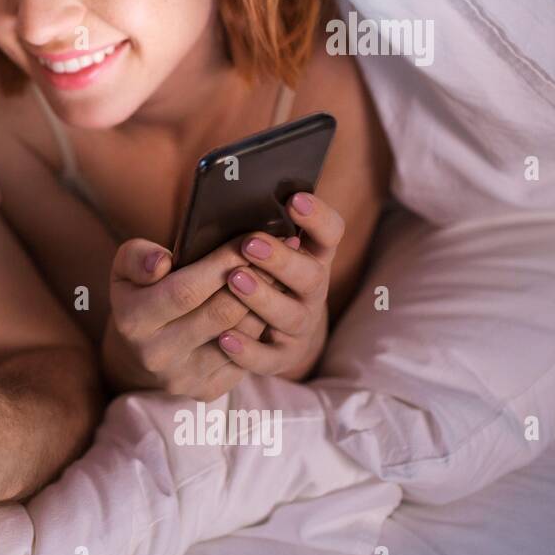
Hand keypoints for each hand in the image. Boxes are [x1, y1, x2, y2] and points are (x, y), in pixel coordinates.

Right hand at [103, 233, 290, 400]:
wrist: (140, 347)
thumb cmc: (141, 295)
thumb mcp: (126, 269)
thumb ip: (137, 257)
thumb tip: (162, 262)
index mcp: (132, 322)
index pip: (186, 290)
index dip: (221, 264)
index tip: (246, 241)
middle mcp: (156, 356)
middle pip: (220, 313)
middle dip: (251, 279)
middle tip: (273, 252)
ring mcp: (183, 378)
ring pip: (241, 334)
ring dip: (264, 301)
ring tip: (275, 273)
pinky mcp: (206, 390)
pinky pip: (248, 356)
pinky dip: (261, 326)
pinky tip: (267, 305)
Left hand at [217, 191, 342, 380]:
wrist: (273, 331)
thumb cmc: (257, 273)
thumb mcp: (261, 248)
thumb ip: (251, 228)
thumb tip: (230, 197)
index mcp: (312, 256)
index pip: (330, 233)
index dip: (317, 217)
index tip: (294, 199)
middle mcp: (312, 290)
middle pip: (311, 275)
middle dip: (281, 259)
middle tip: (250, 243)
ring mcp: (300, 324)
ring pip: (291, 315)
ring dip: (263, 298)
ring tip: (234, 280)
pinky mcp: (282, 356)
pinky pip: (268, 357)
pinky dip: (247, 350)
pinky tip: (224, 338)